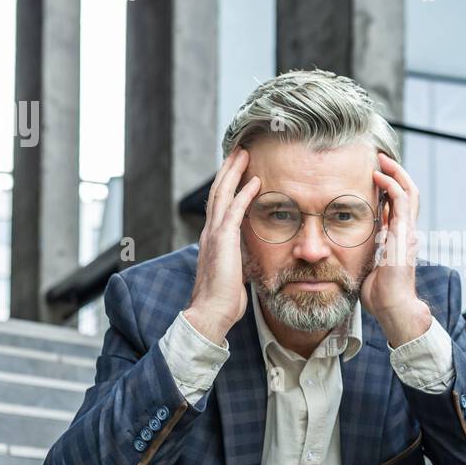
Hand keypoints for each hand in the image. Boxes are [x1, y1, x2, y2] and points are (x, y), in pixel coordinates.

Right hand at [183, 146, 259, 343]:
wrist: (210, 314)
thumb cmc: (222, 300)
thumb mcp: (232, 273)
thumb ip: (237, 259)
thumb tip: (247, 257)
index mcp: (212, 239)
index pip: (218, 204)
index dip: (227, 184)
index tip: (237, 169)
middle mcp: (210, 232)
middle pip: (217, 191)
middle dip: (229, 169)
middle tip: (240, 150)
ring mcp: (214, 235)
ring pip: (222, 193)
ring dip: (234, 172)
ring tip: (244, 153)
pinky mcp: (222, 241)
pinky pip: (234, 210)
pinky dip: (244, 193)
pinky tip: (255, 181)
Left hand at [362, 152, 430, 345]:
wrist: (393, 307)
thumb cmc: (380, 294)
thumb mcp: (370, 266)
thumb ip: (367, 252)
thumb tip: (351, 247)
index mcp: (399, 238)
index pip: (398, 206)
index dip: (389, 189)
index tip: (375, 176)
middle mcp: (407, 231)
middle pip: (408, 193)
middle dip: (395, 174)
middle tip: (379, 160)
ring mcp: (408, 230)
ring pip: (408, 191)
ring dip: (394, 173)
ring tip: (381, 160)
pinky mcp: (404, 232)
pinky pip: (402, 200)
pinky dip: (391, 184)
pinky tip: (378, 176)